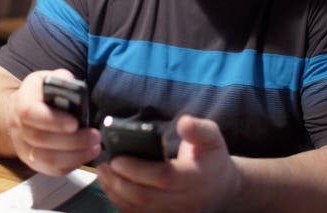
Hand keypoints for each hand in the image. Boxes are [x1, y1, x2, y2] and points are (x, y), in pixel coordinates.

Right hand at [5, 69, 100, 175]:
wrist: (20, 110)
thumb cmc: (41, 93)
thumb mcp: (49, 78)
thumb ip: (62, 80)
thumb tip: (74, 88)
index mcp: (22, 101)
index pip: (30, 113)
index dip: (53, 120)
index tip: (75, 123)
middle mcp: (18, 126)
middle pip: (41, 139)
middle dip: (72, 140)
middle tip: (95, 136)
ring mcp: (22, 147)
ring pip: (46, 159)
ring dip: (74, 156)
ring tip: (94, 147)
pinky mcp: (31, 161)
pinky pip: (50, 170)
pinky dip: (70, 165)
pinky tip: (85, 155)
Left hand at [96, 115, 240, 211]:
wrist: (223, 189)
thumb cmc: (212, 158)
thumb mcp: (212, 137)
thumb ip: (198, 129)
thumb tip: (183, 123)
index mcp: (196, 177)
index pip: (165, 177)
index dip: (138, 170)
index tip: (117, 159)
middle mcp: (186, 201)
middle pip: (147, 198)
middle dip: (120, 183)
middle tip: (103, 166)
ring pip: (140, 210)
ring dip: (116, 194)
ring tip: (103, 175)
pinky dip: (122, 204)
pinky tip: (112, 188)